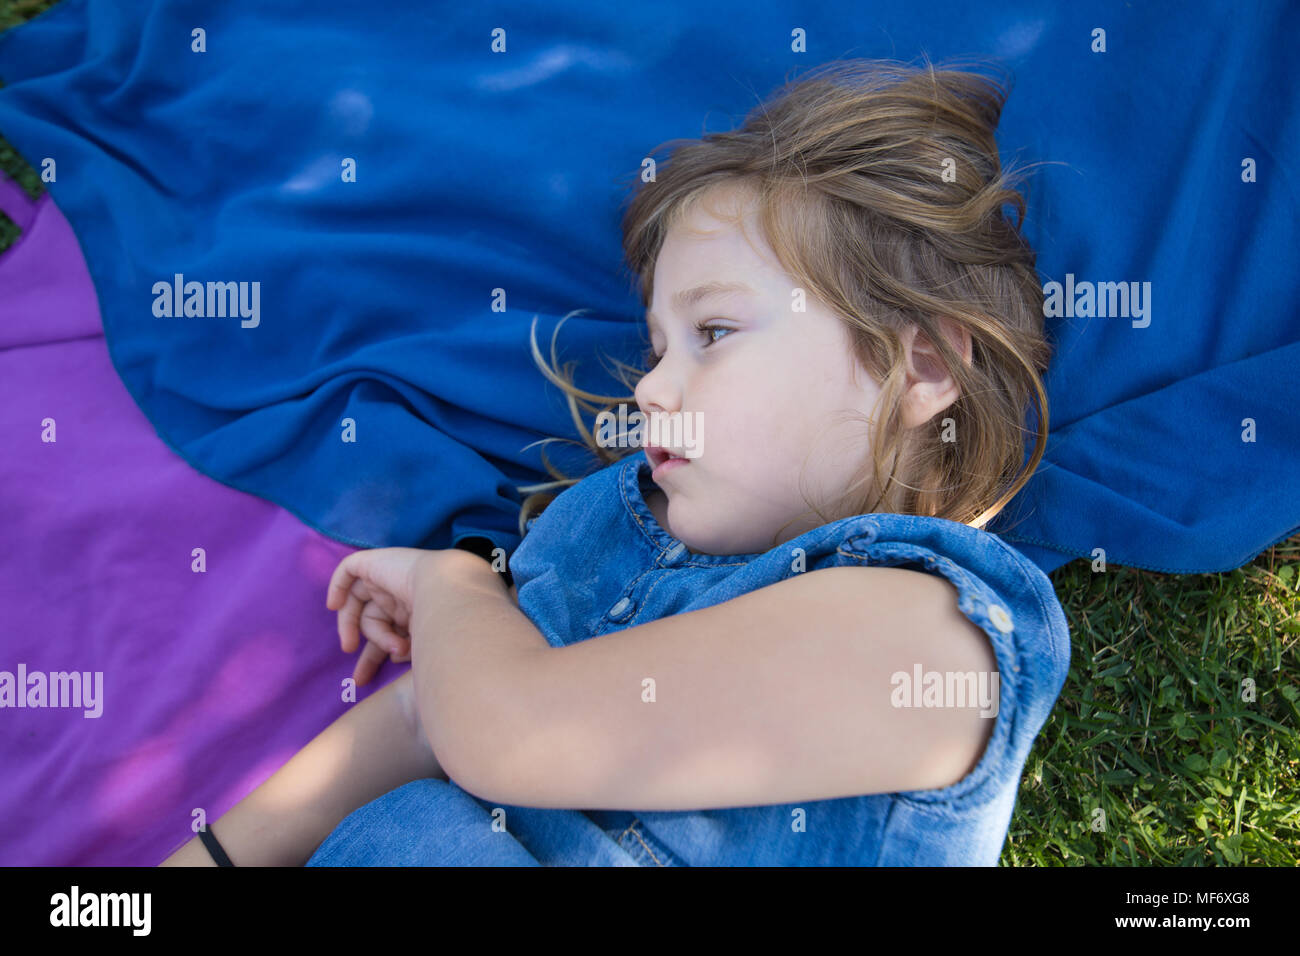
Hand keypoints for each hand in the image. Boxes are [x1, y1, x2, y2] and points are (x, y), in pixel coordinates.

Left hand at [326, 547, 431, 685]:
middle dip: (365, 650)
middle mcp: (403, 593)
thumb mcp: (424, 647)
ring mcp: (389, 576)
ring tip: (353, 647)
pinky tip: (333, 605)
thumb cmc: (443, 624)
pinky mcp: (376, 563)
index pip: (390, 632)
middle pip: (372, 620)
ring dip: (354, 628)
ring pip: (360, 602)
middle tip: (358, 676)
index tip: (363, 681)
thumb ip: (409, 652)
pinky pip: (349, 569)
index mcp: (416, 610)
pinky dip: (338, 585)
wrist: (449, 593)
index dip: (374, 658)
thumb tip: (394, 657)